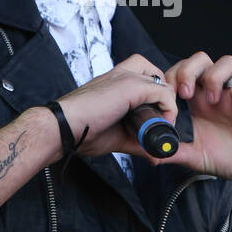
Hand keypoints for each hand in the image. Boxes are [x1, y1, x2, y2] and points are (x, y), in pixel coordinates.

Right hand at [56, 54, 178, 159]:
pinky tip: (160, 126)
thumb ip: (138, 142)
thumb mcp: (118, 136)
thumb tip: (156, 157)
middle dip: (164, 99)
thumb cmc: (82, 131)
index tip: (155, 122)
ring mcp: (127, 77)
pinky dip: (168, 111)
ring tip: (161, 125)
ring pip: (163, 85)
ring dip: (168, 106)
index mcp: (116, 81)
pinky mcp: (132, 86)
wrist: (63, 128)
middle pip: (157, 76)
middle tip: (160, 121)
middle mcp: (122, 74)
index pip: (147, 77)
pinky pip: (164, 94)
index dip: (156, 99)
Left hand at [149, 52, 231, 181]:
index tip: (167, 98)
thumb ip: (173, 152)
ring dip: (215, 77)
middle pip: (200, 59)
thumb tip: (150, 154)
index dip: (171, 77)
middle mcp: (215, 92)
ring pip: (226, 61)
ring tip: (212, 102)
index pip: (181, 71)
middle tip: (185, 95)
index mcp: (197, 101)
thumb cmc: (227, 159)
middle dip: (189, 70)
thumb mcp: (194, 157)